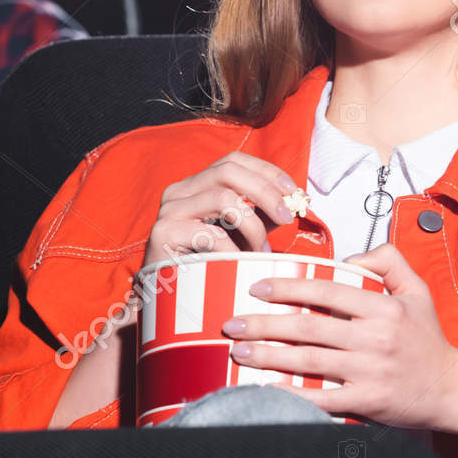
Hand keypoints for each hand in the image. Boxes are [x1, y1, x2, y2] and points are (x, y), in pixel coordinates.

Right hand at [142, 151, 301, 267]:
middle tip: (287, 218)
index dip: (266, 171)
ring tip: (260, 250)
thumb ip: (262, 215)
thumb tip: (294, 201)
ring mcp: (168, 210)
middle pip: (228, 171)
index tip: (293, 190)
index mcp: (197, 184)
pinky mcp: (163, 233)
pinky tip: (238, 263)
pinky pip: (209, 233)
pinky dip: (233, 249)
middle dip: (265, 193)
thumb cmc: (210, 262)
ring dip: (252, 226)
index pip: (234, 160)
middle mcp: (179, 190)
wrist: (170, 297)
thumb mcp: (241, 234)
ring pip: (223, 198)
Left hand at [222, 243, 457, 431]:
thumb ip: (388, 261)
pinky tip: (266, 389)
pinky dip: (292, 394)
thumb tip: (349, 258)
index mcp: (384, 308)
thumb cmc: (428, 339)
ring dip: (268, 356)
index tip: (258, 288)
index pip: (327, 291)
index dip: (289, 288)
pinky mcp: (367, 401)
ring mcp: (370, 372)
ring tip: (238, 352)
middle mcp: (375, 338)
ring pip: (309, 361)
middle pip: (309, 327)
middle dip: (264, 325)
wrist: (452, 387)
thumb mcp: (417, 290)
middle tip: (232, 324)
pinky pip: (322, 398)